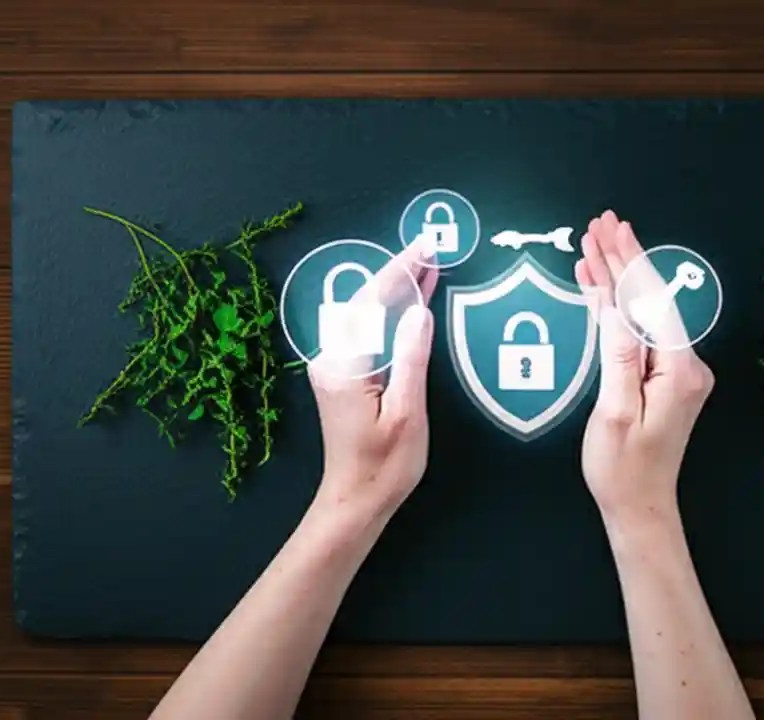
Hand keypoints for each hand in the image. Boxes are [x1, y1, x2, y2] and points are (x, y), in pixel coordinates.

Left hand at [308, 243, 438, 517]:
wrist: (355, 502)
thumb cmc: (384, 465)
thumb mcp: (407, 413)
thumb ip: (412, 358)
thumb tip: (420, 311)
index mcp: (345, 365)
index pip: (371, 303)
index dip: (399, 272)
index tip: (424, 249)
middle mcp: (332, 360)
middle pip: (364, 303)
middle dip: (398, 274)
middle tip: (431, 249)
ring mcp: (335, 368)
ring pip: (365, 316)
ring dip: (395, 291)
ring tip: (427, 267)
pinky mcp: (344, 377)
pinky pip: (367, 334)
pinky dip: (390, 314)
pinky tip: (412, 304)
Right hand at [575, 210, 714, 521]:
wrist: (639, 507)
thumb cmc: (623, 468)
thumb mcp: (616, 410)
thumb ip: (617, 354)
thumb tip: (613, 306)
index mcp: (678, 369)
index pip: (650, 301)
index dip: (628, 262)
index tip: (609, 231)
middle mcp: (685, 365)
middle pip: (650, 299)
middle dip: (624, 259)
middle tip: (600, 223)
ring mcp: (676, 371)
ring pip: (643, 312)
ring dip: (617, 278)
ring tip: (593, 244)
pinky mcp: (663, 379)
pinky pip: (639, 332)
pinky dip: (617, 308)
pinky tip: (598, 287)